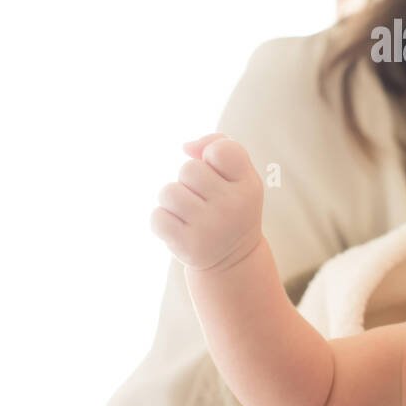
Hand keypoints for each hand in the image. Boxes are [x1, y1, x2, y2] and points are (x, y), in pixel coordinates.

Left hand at [149, 133, 262, 270]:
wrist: (234, 259)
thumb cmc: (231, 205)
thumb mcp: (239, 175)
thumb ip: (219, 146)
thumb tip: (186, 147)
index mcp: (248, 186)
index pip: (222, 150)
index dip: (210, 154)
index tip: (216, 170)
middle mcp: (232, 207)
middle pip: (188, 168)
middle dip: (188, 180)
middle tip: (202, 198)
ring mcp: (210, 228)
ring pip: (168, 192)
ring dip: (172, 200)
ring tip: (189, 212)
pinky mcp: (188, 246)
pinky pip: (156, 217)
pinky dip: (162, 220)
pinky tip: (179, 228)